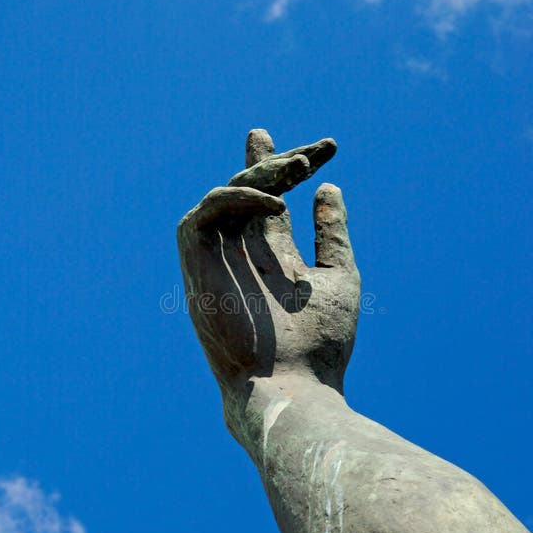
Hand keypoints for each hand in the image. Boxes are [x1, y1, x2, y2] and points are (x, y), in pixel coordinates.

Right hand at [177, 130, 359, 409]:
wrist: (292, 384)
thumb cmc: (319, 343)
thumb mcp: (337, 277)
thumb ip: (331, 233)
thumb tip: (329, 187)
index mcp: (273, 260)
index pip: (273, 202)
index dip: (291, 169)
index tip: (328, 148)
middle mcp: (242, 256)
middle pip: (247, 191)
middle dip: (273, 162)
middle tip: (309, 152)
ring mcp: (218, 260)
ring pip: (226, 196)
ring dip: (261, 176)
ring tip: (298, 170)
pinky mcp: (196, 265)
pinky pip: (204, 215)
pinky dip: (236, 199)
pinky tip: (276, 203)